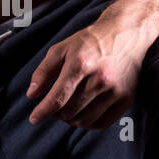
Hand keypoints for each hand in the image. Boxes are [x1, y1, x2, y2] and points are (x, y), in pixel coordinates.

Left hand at [26, 20, 144, 130]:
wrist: (125, 34)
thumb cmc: (90, 42)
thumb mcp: (61, 49)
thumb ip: (44, 71)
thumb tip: (32, 95)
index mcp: (81, 64)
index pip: (58, 98)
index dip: (43, 111)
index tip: (34, 119)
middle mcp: (100, 79)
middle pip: (69, 111)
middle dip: (56, 113)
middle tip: (54, 106)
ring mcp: (115, 90)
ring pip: (84, 120)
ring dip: (70, 120)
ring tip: (67, 109)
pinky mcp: (126, 99)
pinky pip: (102, 124)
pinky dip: (88, 123)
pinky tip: (82, 113)